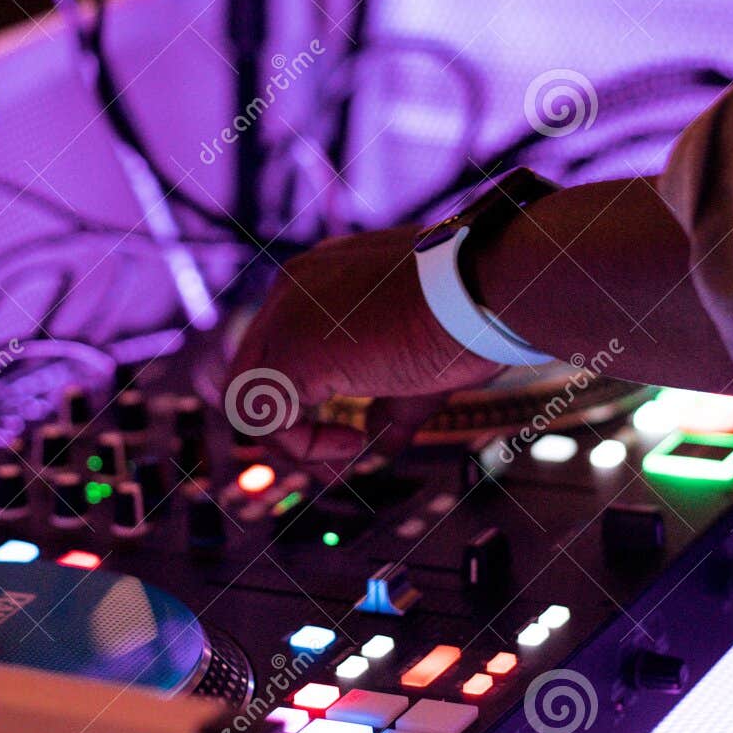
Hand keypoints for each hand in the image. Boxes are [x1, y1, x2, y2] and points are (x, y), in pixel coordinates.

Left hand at [226, 226, 499, 462]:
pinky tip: (353, 444)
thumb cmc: (468, 312)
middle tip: (339, 456)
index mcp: (322, 276)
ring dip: (293, 440)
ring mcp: (285, 315)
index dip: (307, 398)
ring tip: (346, 456)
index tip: (353, 433)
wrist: (483, 289)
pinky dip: (303, 447)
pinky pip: (265, 417)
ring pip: (248, 393)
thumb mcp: (418, 359)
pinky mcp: (289, 351)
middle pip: (255, 367)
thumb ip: (386, 401)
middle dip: (290, 423)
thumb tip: (376, 442)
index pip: (285, 341)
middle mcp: (294, 286)